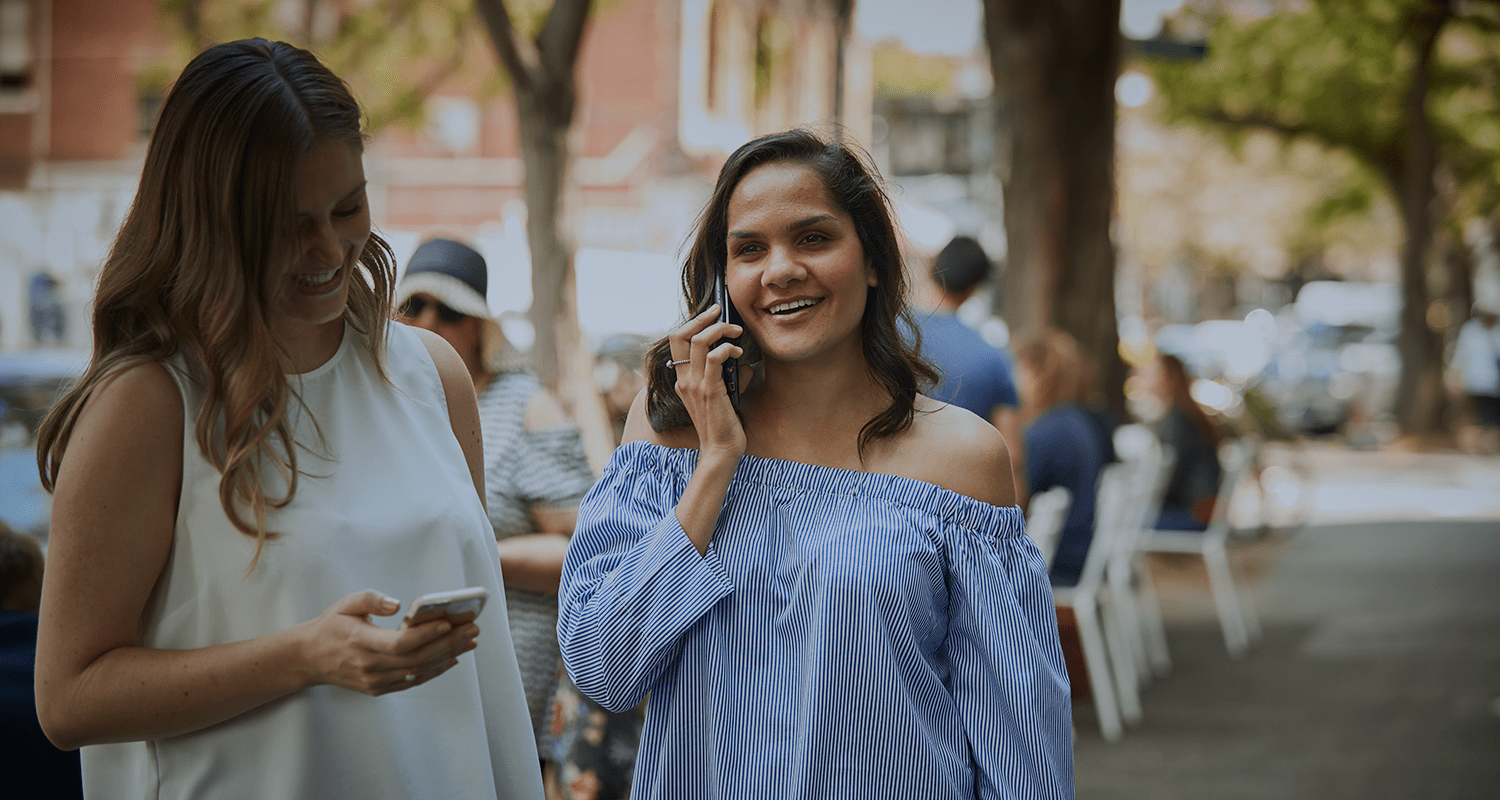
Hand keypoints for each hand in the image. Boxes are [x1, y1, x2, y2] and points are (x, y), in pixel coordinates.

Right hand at [297, 590, 480, 695]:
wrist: (308, 659)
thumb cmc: (330, 627)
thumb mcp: (345, 605)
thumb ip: (371, 599)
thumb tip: (397, 604)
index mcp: (360, 642)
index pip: (399, 643)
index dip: (425, 635)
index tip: (449, 624)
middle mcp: (369, 666)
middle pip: (416, 658)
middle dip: (448, 644)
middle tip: (473, 629)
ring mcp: (374, 680)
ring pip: (418, 671)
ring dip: (447, 656)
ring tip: (470, 641)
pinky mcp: (378, 688)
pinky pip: (411, 681)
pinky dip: (434, 670)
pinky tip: (452, 658)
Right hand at [668, 305, 747, 457]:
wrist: (721, 450)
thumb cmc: (723, 425)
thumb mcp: (719, 395)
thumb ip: (723, 376)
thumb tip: (739, 358)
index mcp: (682, 380)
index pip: (677, 342)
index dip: (692, 323)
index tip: (711, 315)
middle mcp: (683, 380)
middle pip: (680, 335)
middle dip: (701, 318)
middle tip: (720, 311)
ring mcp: (694, 385)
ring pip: (699, 342)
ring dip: (720, 330)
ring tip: (736, 331)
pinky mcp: (709, 391)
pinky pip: (715, 358)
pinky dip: (728, 348)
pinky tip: (738, 352)